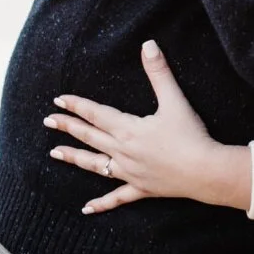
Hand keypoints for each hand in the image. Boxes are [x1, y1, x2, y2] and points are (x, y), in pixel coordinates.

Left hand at [44, 40, 246, 213]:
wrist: (204, 171)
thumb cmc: (190, 135)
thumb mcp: (175, 100)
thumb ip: (159, 72)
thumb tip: (148, 45)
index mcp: (129, 129)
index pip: (96, 114)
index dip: (77, 106)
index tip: (58, 100)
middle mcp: (123, 151)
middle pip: (90, 137)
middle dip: (68, 127)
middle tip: (48, 121)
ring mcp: (130, 172)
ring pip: (95, 165)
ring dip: (75, 158)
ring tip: (55, 153)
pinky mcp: (141, 188)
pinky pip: (117, 197)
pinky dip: (102, 203)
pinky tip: (86, 208)